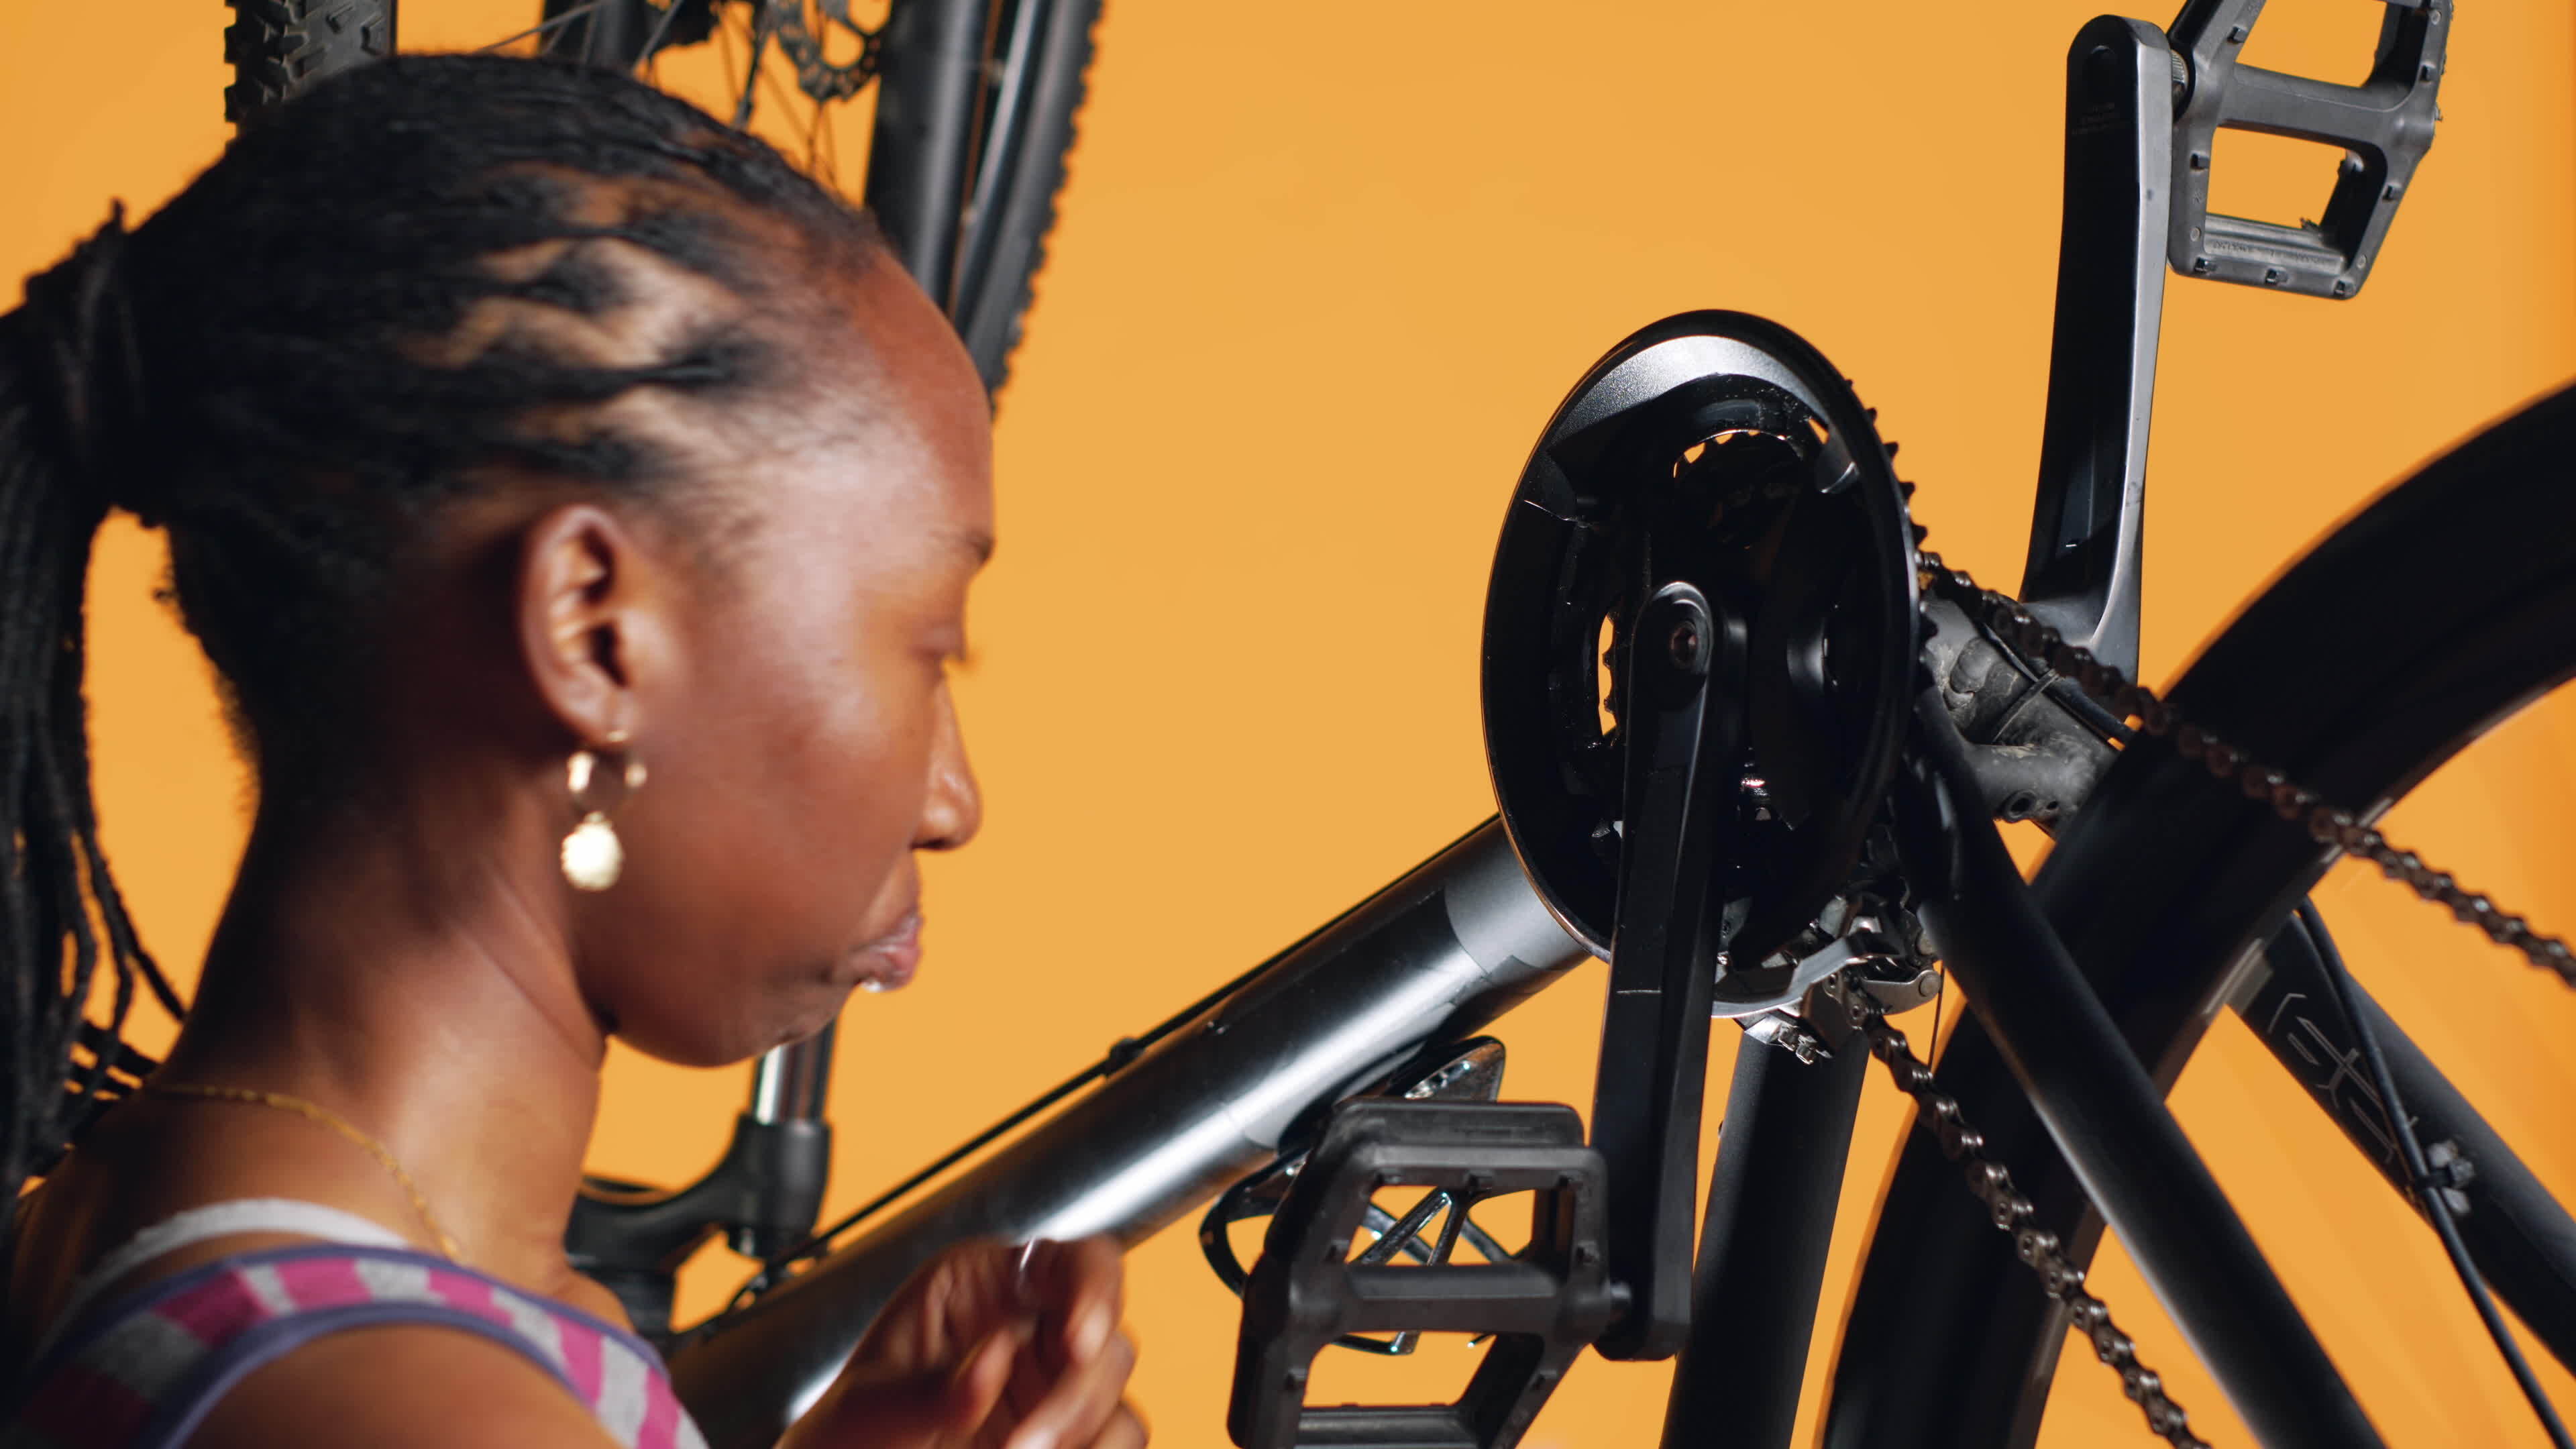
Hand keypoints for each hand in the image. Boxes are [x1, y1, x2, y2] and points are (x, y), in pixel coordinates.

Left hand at [784, 1237, 1145, 1448]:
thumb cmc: (842, 1436)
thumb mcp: (867, 1408)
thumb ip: (930, 1388)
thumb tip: (995, 1356)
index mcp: (983, 1286)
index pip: (1073, 1260)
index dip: (1094, 1291)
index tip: (1078, 1345)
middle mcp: (1029, 1328)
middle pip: (1106, 1340)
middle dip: (1074, 1400)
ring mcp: (1051, 1387)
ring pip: (1115, 1398)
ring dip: (1084, 1437)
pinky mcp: (1066, 1438)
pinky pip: (1117, 1440)